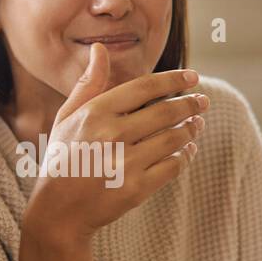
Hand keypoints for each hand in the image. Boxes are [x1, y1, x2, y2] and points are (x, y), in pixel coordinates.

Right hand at [23, 42, 205, 245]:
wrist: (58, 211)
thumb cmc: (63, 159)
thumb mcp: (67, 117)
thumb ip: (87, 84)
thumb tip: (100, 49)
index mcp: (95, 113)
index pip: (145, 88)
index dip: (173, 79)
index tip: (192, 77)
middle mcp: (112, 135)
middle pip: (165, 112)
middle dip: (190, 104)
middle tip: (203, 101)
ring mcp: (125, 163)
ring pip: (173, 138)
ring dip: (191, 129)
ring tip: (197, 124)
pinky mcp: (136, 188)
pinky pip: (172, 166)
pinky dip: (185, 156)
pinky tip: (188, 150)